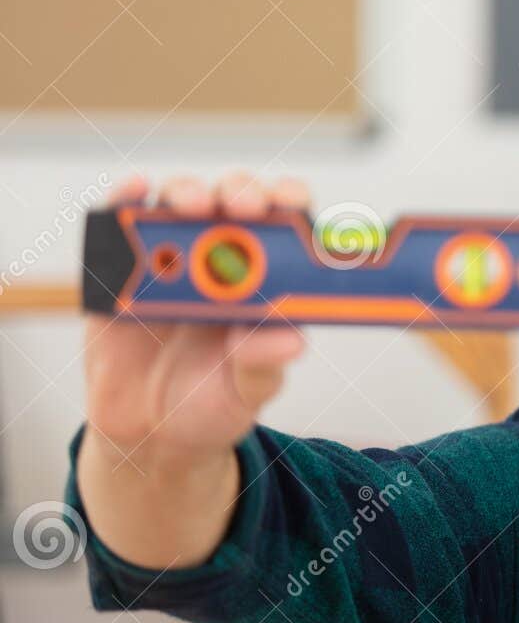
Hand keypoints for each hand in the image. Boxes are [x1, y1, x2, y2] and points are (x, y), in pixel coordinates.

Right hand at [84, 171, 308, 463]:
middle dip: (241, 192)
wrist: (151, 432)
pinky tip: (135, 190)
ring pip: (180, 202)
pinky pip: (122, 223)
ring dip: (188, 192)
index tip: (292, 205)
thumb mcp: (247, 391)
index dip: (291, 205)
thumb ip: (264, 363)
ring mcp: (171, 258)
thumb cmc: (212, 402)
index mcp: (266, 281)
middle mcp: (222, 259)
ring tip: (191, 206)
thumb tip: (291, 339)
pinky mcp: (121, 269)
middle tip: (241, 206)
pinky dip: (127, 198)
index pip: (286, 226)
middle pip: (234, 202)